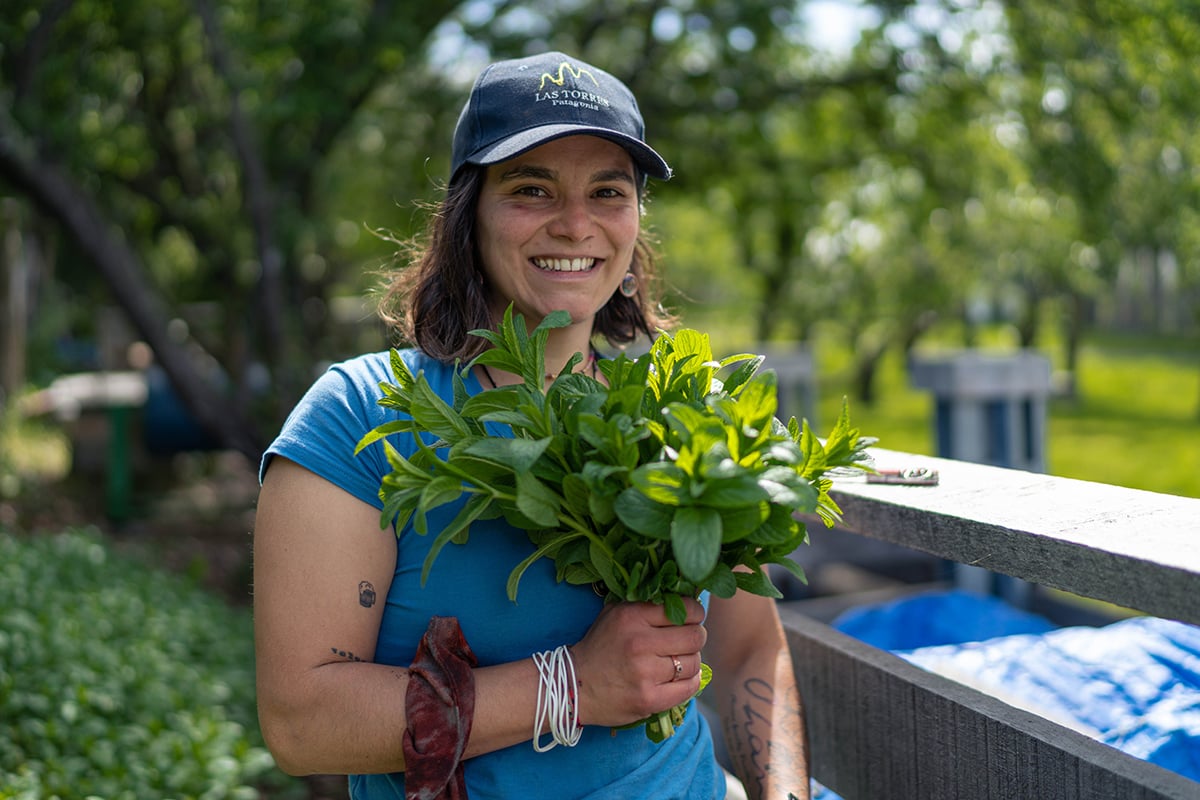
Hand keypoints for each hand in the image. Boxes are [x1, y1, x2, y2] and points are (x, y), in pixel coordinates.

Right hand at [569, 599, 706, 727]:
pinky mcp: (649, 699)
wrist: (574, 685)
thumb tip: (683, 596)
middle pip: (695, 637)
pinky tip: (681, 678)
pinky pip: (689, 688)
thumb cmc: (599, 646)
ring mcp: (645, 673)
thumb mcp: (615, 613)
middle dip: (696, 638)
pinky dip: (690, 682)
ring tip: (677, 662)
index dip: (695, 614)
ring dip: (690, 662)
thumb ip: (645, 603)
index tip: (693, 618)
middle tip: (687, 641)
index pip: (686, 609)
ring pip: (694, 663)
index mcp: (632, 616)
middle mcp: (640, 642)